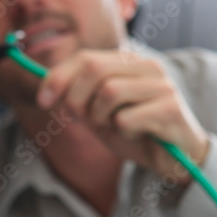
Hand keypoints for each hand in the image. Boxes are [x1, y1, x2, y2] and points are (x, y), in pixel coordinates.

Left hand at [36, 49, 209, 180]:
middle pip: (93, 69)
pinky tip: (136, 136)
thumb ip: (77, 97)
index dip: (58, 78)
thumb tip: (46, 90)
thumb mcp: (98, 112)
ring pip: (109, 92)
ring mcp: (162, 86)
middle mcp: (148, 67)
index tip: (43, 102)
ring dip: (101, 117)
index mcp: (129, 62)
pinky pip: (126, 119)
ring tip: (114, 127)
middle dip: (77, 99)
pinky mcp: (170, 109)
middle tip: (85, 121)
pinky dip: (122, 133)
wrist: (173, 158)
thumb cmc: (134, 131)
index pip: (84, 58)